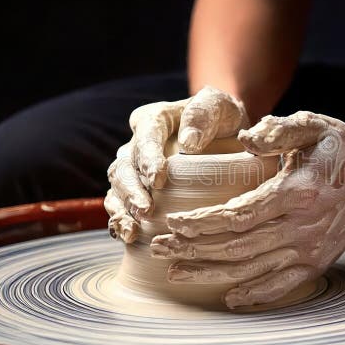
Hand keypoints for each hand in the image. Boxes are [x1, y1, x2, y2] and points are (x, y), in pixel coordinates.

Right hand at [104, 86, 248, 242]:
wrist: (226, 137)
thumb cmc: (222, 120)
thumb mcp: (221, 107)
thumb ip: (204, 114)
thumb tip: (188, 144)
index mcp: (154, 119)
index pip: (145, 135)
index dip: (148, 158)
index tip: (158, 179)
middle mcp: (137, 144)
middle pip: (124, 166)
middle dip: (132, 190)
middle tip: (146, 210)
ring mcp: (134, 169)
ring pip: (117, 188)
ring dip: (122, 209)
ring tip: (133, 231)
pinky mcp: (137, 190)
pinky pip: (120, 205)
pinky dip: (120, 221)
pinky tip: (128, 237)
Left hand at [151, 111, 344, 307]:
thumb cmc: (336, 146)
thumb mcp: (311, 125)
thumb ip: (278, 130)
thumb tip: (245, 139)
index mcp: (297, 191)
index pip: (239, 215)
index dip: (203, 222)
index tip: (173, 222)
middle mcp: (303, 226)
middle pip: (238, 246)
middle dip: (194, 249)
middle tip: (160, 248)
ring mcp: (311, 249)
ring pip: (252, 269)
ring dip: (211, 273)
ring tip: (176, 271)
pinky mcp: (317, 262)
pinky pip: (282, 286)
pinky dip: (254, 294)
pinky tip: (227, 297)